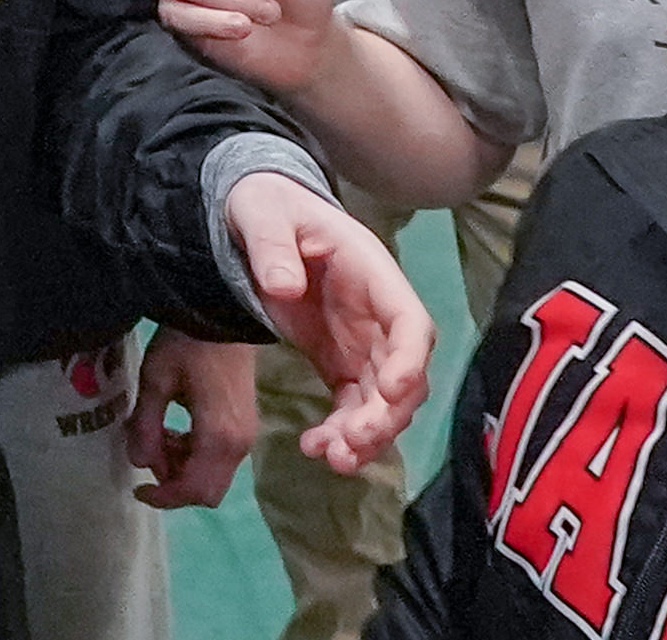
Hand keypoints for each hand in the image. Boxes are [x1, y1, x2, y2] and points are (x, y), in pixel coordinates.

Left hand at [131, 331, 259, 509]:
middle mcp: (240, 445)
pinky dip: (194, 453)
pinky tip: (174, 426)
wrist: (223, 314)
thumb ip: (146, 425)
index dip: (165, 497)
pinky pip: (220, 456)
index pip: (195, 490)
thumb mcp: (155, 381)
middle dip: (173, 482)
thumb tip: (138, 464)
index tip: (137, 490)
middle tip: (146, 451)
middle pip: (207, 489)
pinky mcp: (245, 424)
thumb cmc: (186, 345)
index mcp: (219, 438)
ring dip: (182, 466)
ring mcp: (247, 435)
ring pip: (214, 474)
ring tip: (154, 433)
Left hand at [231, 170, 432, 472]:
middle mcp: (379, 315)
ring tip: (332, 458)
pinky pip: (353, 404)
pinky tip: (316, 449)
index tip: (390, 391)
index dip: (408, 359)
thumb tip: (283, 287)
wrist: (258, 220)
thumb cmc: (267, 208)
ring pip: (383, 400)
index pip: (409, 322)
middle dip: (386, 414)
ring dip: (367, 434)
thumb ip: (271, 245)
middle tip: (353, 443)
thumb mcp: (261, 213)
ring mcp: (364, 343)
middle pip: (404, 374)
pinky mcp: (341, 362)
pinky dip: (342, 431)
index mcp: (373, 274)